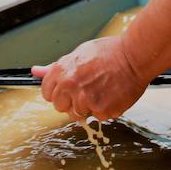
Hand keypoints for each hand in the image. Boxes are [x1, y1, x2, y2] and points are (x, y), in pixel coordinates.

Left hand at [31, 35, 146, 119]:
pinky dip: (105, 109)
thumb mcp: (79, 53)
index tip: (69, 89)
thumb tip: (35, 71)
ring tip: (102, 89)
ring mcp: (86, 100)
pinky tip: (112, 94)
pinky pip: (98, 117)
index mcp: (62, 71)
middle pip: (60, 107)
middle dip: (71, 101)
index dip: (58, 92)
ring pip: (79, 114)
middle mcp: (70, 86)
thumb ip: (56, 67)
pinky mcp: (102, 110)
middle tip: (88, 89)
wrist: (135, 55)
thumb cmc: (110, 52)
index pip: (47, 94)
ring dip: (89, 107)